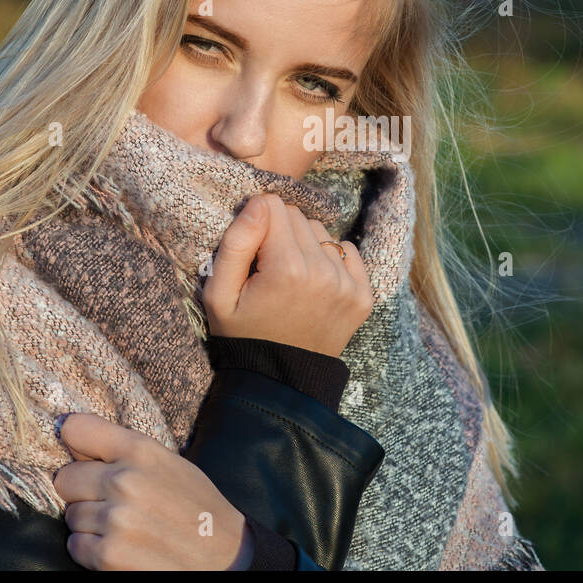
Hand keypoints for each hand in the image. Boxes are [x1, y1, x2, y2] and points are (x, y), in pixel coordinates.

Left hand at [53, 412, 250, 569]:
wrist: (224, 555)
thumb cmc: (197, 507)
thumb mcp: (170, 463)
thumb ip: (126, 451)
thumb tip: (74, 443)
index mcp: (141, 451)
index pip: (77, 429)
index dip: (76, 443)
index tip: (82, 454)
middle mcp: (125, 480)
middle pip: (65, 478)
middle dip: (82, 492)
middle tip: (111, 502)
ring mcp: (115, 519)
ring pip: (71, 516)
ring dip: (91, 524)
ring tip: (125, 527)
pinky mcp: (108, 555)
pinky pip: (76, 546)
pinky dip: (93, 550)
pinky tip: (123, 546)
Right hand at [203, 193, 374, 356]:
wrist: (280, 381)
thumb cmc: (243, 334)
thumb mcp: (219, 294)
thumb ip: (236, 242)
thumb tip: (259, 201)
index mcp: (287, 268)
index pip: (272, 205)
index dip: (256, 224)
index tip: (251, 252)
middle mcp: (323, 271)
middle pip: (298, 216)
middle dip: (280, 233)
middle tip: (268, 269)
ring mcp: (348, 284)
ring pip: (322, 232)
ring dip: (305, 246)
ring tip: (291, 279)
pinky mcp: (363, 295)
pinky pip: (348, 250)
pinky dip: (331, 259)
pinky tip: (314, 284)